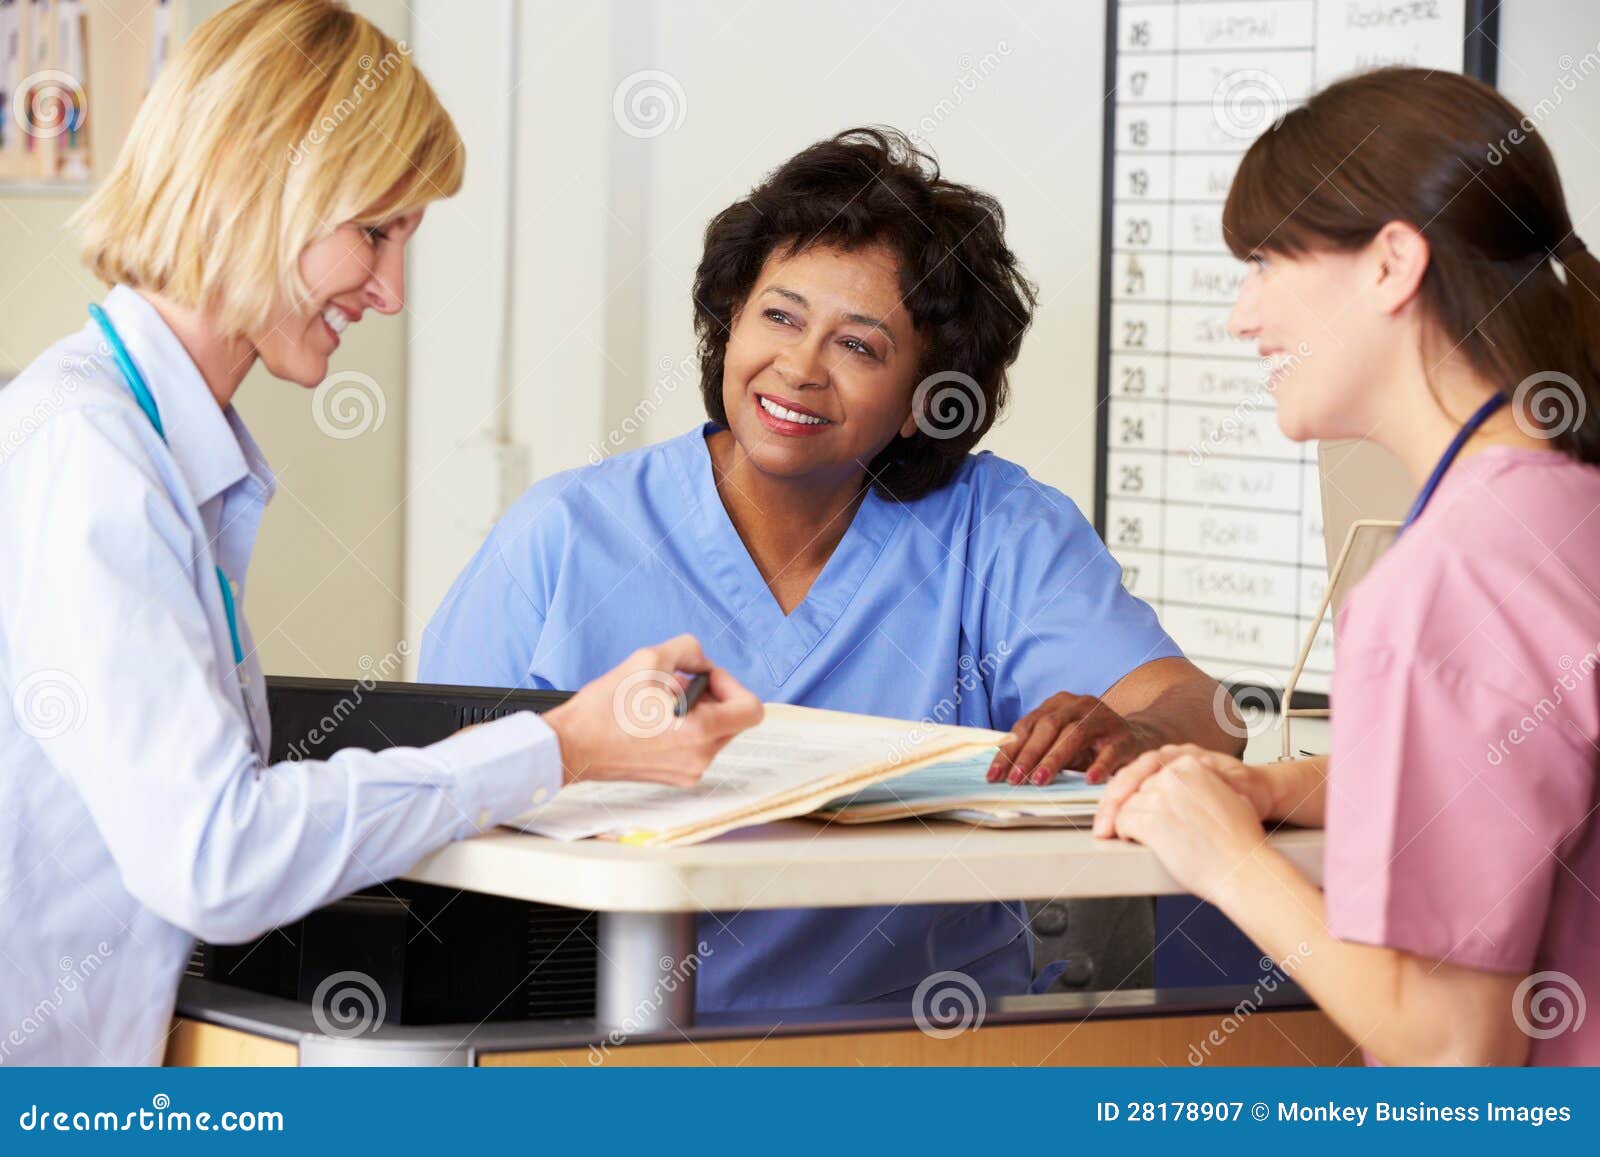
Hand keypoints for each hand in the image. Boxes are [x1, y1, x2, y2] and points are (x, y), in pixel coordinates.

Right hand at [542, 635, 762, 787]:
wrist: (571, 746)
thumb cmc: (604, 708)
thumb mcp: (649, 659)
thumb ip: (689, 650)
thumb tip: (703, 662)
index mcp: (699, 732)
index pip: (751, 710)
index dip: (732, 685)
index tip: (704, 678)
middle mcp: (700, 757)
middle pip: (733, 719)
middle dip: (711, 696)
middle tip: (676, 685)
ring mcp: (688, 771)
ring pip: (715, 732)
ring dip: (698, 711)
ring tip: (660, 702)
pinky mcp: (675, 777)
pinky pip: (697, 746)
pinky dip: (685, 729)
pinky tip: (654, 720)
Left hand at [986, 692, 1160, 785]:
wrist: (1139, 738)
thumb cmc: (1090, 744)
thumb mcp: (1061, 742)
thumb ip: (1039, 750)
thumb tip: (1007, 773)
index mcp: (1058, 704)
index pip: (1027, 726)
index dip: (1009, 750)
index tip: (993, 775)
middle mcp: (1079, 705)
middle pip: (1048, 727)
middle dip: (1028, 755)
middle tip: (1014, 779)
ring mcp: (1103, 718)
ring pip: (1075, 735)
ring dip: (1055, 759)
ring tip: (1040, 780)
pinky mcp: (1124, 735)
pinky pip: (1110, 751)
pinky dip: (1099, 765)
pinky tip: (1089, 779)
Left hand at [1105, 753, 1268, 904]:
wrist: (1244, 868)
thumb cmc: (1240, 842)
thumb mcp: (1227, 797)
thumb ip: (1203, 786)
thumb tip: (1191, 792)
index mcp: (1191, 764)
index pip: (1149, 770)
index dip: (1135, 787)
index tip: (1127, 798)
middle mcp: (1173, 777)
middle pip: (1134, 786)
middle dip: (1122, 804)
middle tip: (1113, 819)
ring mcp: (1160, 798)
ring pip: (1126, 804)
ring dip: (1121, 819)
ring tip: (1122, 833)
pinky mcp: (1150, 821)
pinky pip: (1122, 821)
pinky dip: (1120, 831)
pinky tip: (1126, 838)